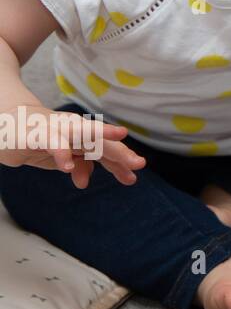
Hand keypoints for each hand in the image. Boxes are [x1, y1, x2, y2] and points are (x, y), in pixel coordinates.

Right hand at [0, 104, 145, 188]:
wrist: (9, 125)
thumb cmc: (42, 140)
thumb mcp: (63, 158)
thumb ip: (78, 166)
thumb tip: (85, 182)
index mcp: (84, 137)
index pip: (107, 149)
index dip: (121, 162)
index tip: (133, 177)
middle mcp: (76, 129)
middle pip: (102, 140)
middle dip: (121, 152)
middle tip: (139, 164)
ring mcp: (58, 128)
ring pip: (83, 130)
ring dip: (102, 134)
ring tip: (121, 137)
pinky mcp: (38, 134)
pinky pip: (51, 142)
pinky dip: (61, 152)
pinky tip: (67, 166)